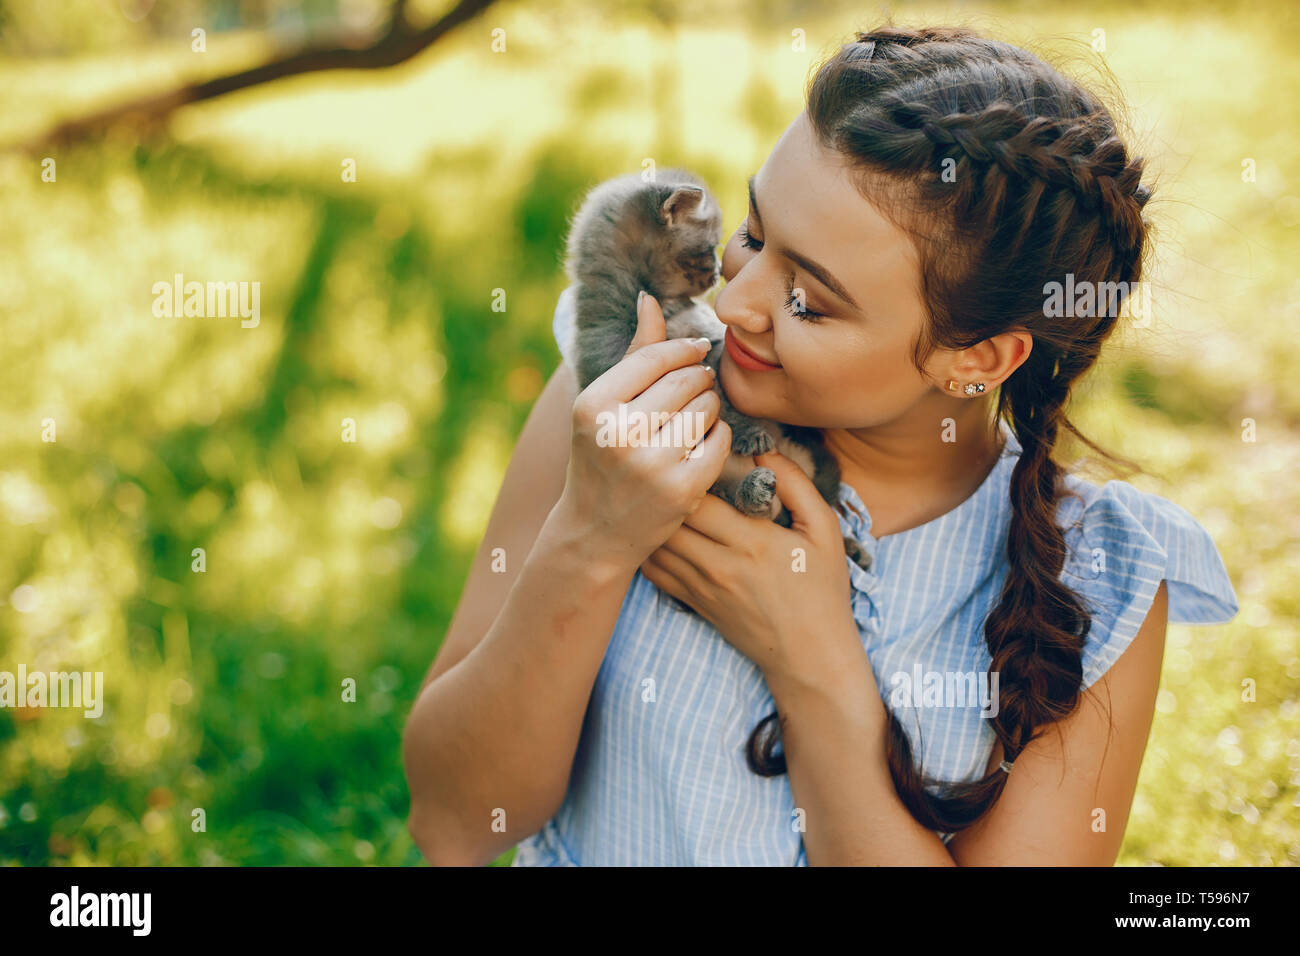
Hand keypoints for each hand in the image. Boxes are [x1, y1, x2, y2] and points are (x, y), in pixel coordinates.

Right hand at [557, 291, 732, 573]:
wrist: (595, 532)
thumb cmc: (601, 458)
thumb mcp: (603, 407)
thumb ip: (633, 354)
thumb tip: (650, 299)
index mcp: (592, 406)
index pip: (654, 358)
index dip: (683, 349)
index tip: (696, 350)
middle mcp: (618, 434)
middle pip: (687, 380)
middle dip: (699, 379)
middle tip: (696, 389)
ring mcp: (652, 465)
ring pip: (708, 407)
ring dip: (710, 407)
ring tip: (693, 419)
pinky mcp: (683, 489)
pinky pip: (720, 439)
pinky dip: (717, 436)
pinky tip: (700, 444)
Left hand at [638, 450, 861, 683]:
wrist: (809, 655)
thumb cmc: (821, 590)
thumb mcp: (825, 531)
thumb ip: (797, 486)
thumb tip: (764, 453)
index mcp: (752, 541)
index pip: (698, 496)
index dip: (688, 470)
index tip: (693, 453)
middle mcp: (719, 564)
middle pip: (669, 517)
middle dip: (664, 488)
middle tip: (668, 468)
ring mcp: (701, 586)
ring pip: (656, 542)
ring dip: (653, 516)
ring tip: (658, 494)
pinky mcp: (693, 602)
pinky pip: (654, 571)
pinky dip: (649, 547)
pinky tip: (656, 530)